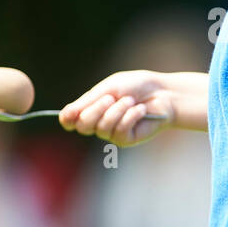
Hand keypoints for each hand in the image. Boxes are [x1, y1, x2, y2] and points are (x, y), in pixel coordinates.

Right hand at [59, 70, 176, 146]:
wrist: (163, 92)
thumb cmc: (136, 87)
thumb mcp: (109, 89)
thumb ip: (87, 102)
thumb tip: (64, 116)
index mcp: (91, 108)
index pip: (70, 120)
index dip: (68, 118)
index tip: (72, 112)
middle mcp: (99, 123)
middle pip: (82, 125)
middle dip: (96, 109)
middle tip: (112, 97)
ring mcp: (112, 133)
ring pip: (102, 127)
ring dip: (118, 110)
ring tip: (131, 101)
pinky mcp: (127, 140)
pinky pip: (120, 131)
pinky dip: (130, 117)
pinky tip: (140, 110)